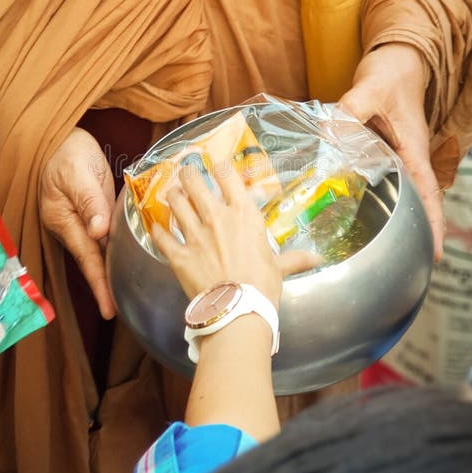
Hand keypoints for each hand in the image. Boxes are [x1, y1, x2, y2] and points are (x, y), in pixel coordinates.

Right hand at [40, 127, 116, 317]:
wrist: (60, 139)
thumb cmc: (66, 153)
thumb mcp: (77, 173)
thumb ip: (89, 201)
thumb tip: (99, 232)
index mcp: (64, 220)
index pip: (86, 258)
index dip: (98, 283)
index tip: (107, 309)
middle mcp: (72, 227)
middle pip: (92, 261)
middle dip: (104, 286)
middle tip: (116, 312)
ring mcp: (82, 221)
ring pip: (99, 251)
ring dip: (111, 271)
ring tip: (124, 296)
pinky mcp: (92, 214)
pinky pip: (105, 237)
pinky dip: (115, 250)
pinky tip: (129, 259)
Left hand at [151, 163, 314, 304]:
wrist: (238, 309)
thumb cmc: (262, 285)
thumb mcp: (279, 267)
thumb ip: (294, 259)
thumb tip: (316, 259)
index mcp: (243, 214)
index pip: (227, 175)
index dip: (218, 165)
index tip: (214, 163)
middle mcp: (216, 217)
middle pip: (193, 181)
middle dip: (187, 174)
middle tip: (185, 174)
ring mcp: (194, 234)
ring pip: (174, 202)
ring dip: (171, 196)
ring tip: (172, 195)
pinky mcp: (178, 254)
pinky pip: (161, 236)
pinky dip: (157, 230)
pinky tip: (155, 227)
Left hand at [339, 43, 443, 260]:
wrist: (397, 58)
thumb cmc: (390, 72)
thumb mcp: (370, 89)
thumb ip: (350, 111)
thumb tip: (329, 134)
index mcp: (414, 148)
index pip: (428, 193)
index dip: (433, 224)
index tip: (436, 254)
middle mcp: (408, 156)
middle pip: (417, 200)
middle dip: (416, 231)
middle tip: (408, 263)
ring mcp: (397, 154)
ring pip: (399, 192)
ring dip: (396, 217)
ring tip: (382, 249)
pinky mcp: (383, 149)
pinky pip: (382, 178)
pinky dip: (374, 196)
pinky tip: (354, 211)